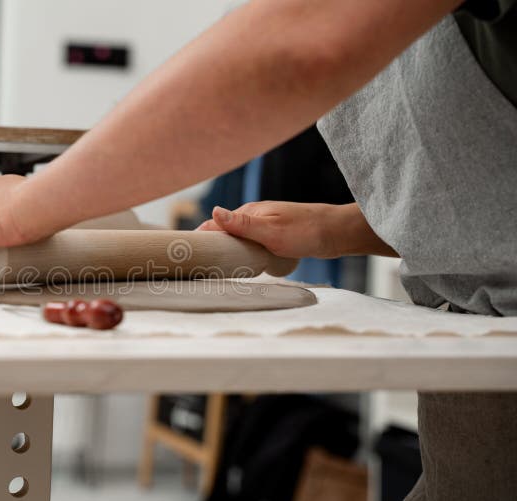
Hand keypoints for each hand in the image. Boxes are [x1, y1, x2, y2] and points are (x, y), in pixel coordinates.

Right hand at [197, 201, 397, 258]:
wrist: (338, 233)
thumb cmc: (307, 231)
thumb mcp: (271, 231)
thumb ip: (242, 223)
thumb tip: (213, 212)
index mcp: (250, 212)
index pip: (216, 224)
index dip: (199, 236)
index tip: (184, 252)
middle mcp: (255, 217)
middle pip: (224, 232)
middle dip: (209, 244)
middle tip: (195, 265)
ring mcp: (265, 226)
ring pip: (238, 239)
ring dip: (226, 250)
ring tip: (213, 268)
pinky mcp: (275, 236)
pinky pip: (251, 245)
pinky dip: (242, 253)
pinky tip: (242, 265)